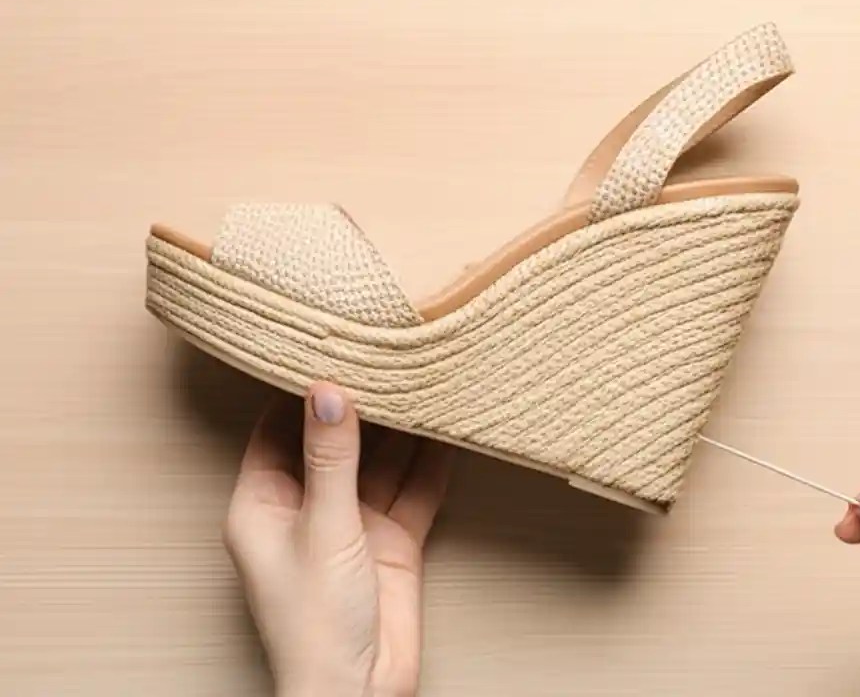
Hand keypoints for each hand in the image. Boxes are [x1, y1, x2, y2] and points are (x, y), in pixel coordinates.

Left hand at [223, 382, 451, 696]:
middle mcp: (307, 509)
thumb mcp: (323, 527)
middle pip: (335, 442)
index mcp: (263, 504)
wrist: (358, 690)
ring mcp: (352, 525)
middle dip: (362, 405)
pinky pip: (414, 491)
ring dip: (402, 431)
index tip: (326, 344)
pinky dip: (432, 464)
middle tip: (387, 352)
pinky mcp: (392, 542)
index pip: (276, 430)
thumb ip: (330, 458)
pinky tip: (447, 431)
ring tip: (424, 381)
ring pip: (380, 463)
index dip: (301, 391)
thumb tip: (328, 392)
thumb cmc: (313, 624)